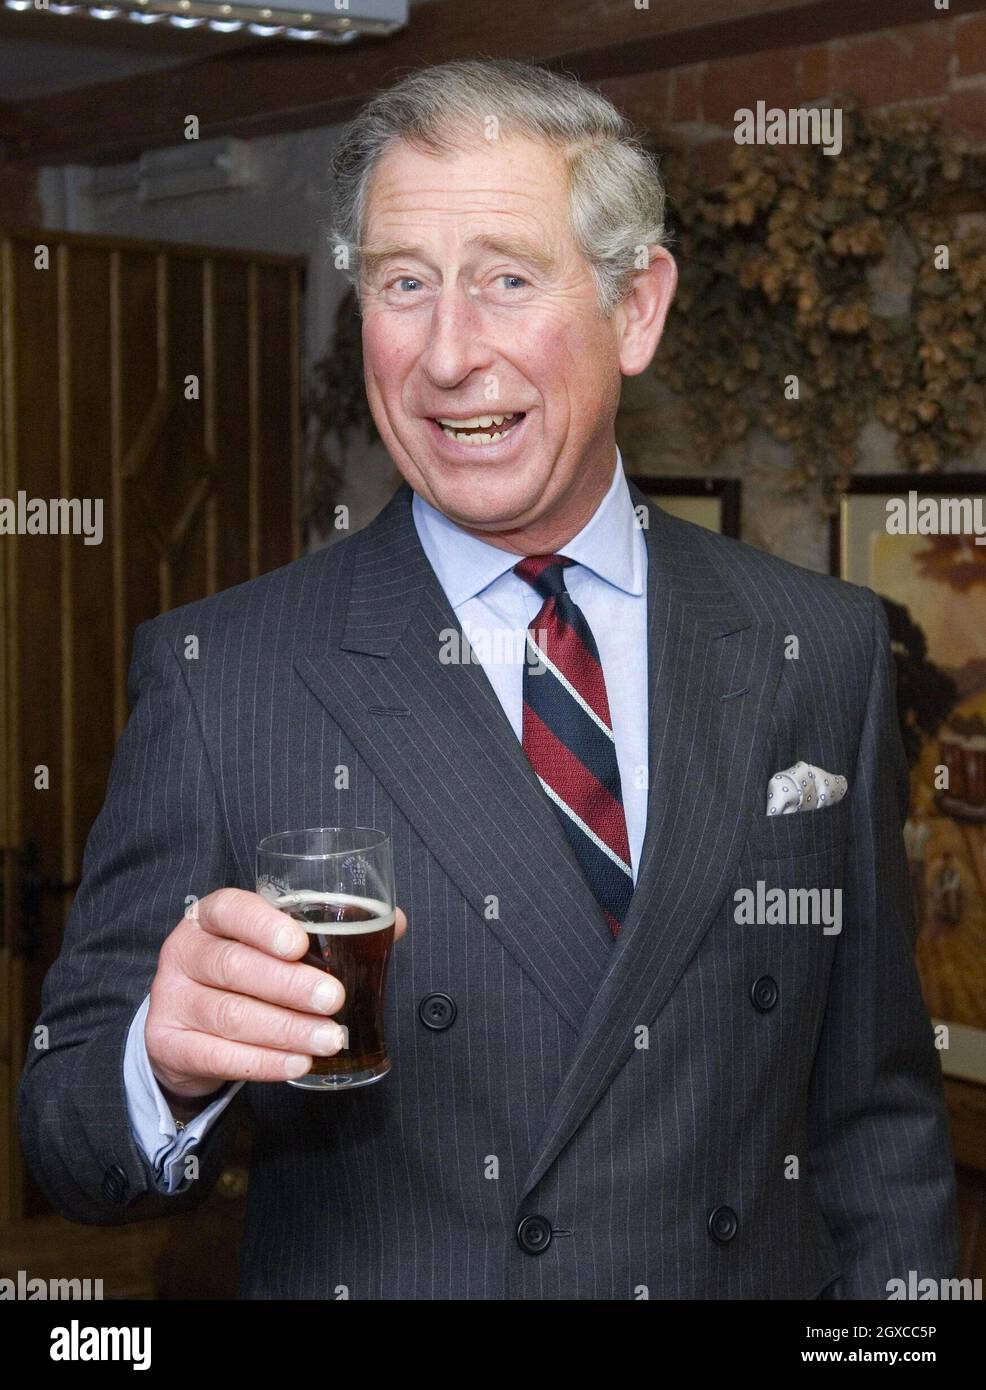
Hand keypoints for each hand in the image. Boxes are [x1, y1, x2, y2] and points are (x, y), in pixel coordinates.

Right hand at [145, 888, 406, 1099]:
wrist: (187, 1023)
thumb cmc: (245, 973)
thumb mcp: (274, 944)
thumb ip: (330, 930)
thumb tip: (395, 922)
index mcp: (211, 917)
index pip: (231, 909)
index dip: (264, 924)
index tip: (300, 944)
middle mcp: (184, 952)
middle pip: (234, 966)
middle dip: (290, 985)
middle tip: (334, 999)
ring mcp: (171, 998)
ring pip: (230, 1015)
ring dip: (286, 1030)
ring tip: (330, 1038)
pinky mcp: (168, 1043)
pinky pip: (218, 1056)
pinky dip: (262, 1062)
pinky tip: (297, 1063)